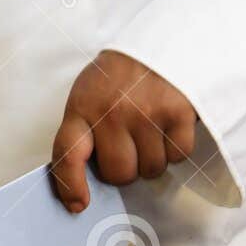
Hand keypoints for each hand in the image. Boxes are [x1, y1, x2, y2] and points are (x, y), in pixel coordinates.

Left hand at [50, 48, 197, 211]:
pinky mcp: (178, 111)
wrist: (159, 41)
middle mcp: (112, 110)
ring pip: (151, 169)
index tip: (78, 205)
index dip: (70, 184)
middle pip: (119, 173)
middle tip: (129, 143)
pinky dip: (175, 147)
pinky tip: (168, 122)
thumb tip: (82, 187)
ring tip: (150, 126)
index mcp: (83, 106)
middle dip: (126, 167)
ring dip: (152, 157)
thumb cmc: (118, 78)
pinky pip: (177, 156)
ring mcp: (146, 112)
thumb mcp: (89, 95)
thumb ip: (83, 133)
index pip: (68, 154)